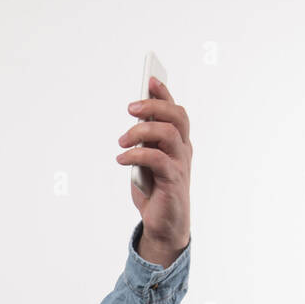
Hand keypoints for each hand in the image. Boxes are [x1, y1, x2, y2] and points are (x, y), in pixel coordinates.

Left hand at [116, 76, 191, 260]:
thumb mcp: (146, 161)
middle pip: (176, 116)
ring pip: (169, 133)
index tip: (150, 78)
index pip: (175, 110)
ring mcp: (180, 164)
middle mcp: (183, 149)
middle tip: (130, 108)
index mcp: (178, 142)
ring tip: (122, 141)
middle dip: (153, 106)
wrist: (165, 225)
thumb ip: (144, 142)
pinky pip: (157, 159)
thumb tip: (135, 123)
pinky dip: (137, 155)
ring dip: (142, 131)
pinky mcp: (173, 180)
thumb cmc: (155, 190)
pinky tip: (121, 159)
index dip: (164, 93)